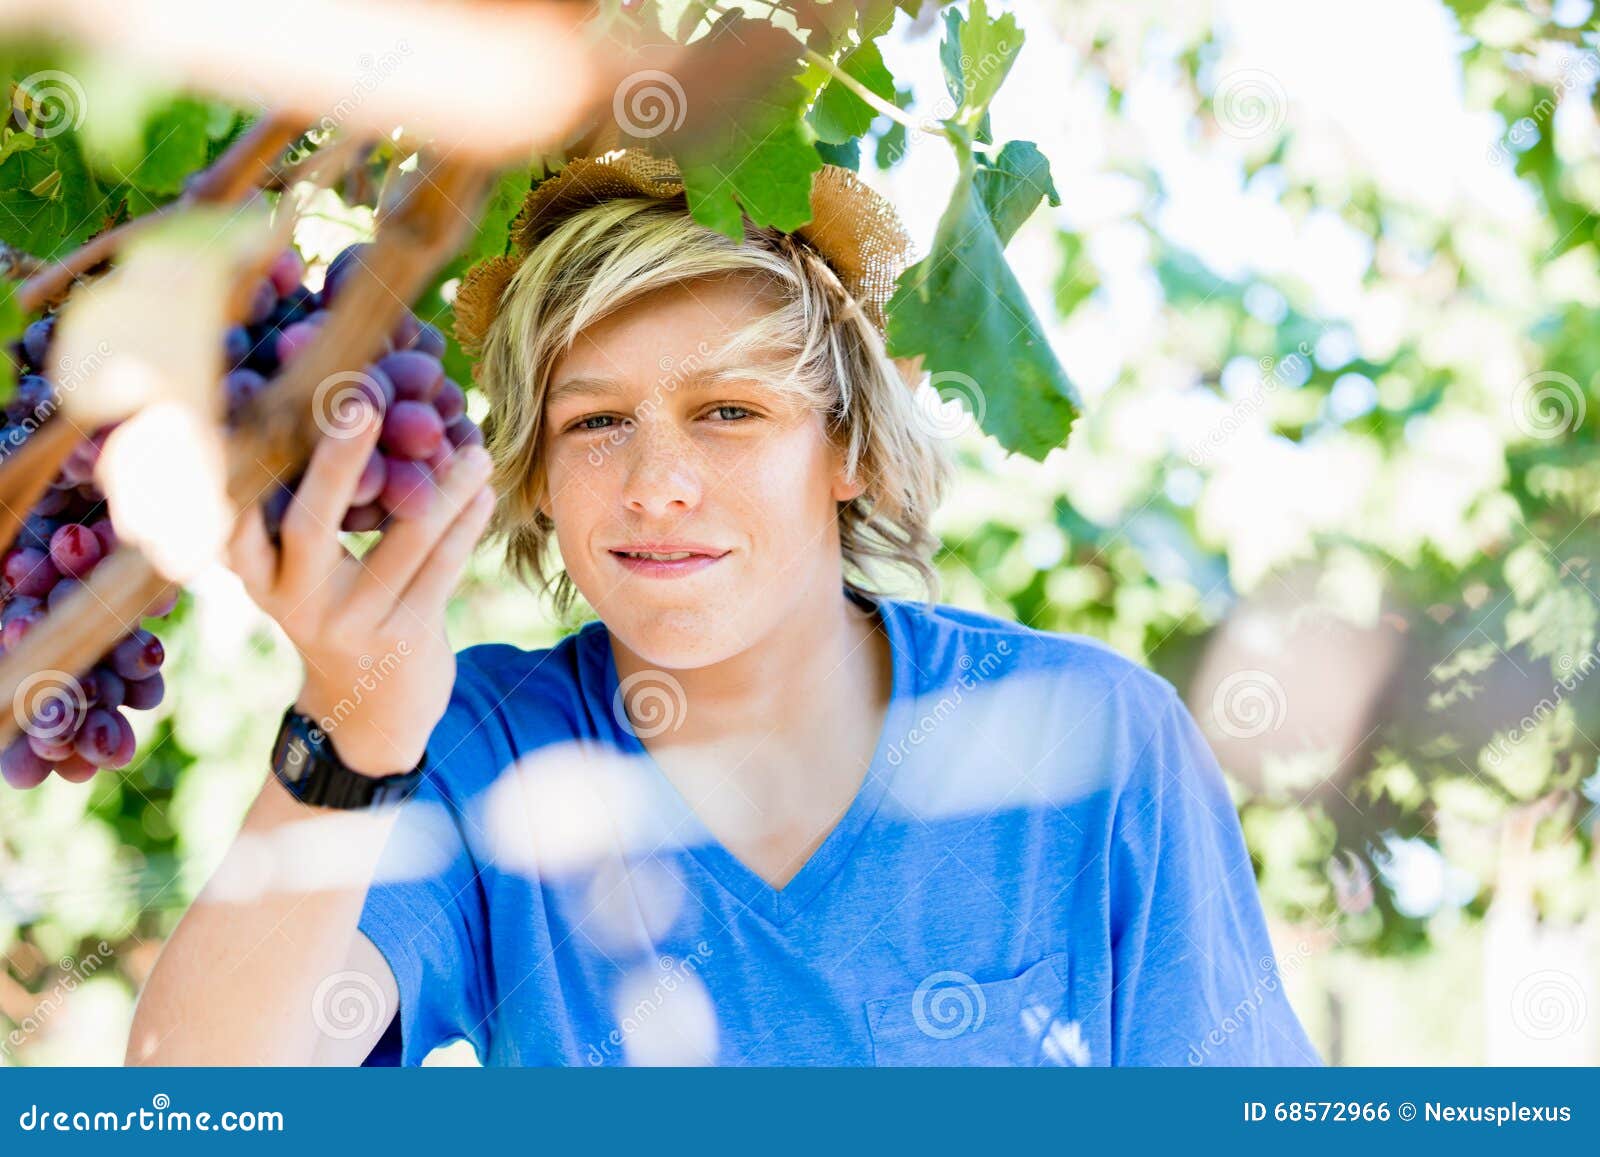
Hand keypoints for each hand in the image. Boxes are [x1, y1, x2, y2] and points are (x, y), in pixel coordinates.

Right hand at [225, 400, 494, 774]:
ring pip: (401, 543)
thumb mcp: (300, 575)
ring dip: (441, 488)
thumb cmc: (339, 614)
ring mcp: (348, 623)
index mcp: (258, 573)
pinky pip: (441, 571)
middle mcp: (293, 599)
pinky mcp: (402, 640)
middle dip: (338, 459)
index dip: (253, 462)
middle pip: (311, 521)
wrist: (369, 715)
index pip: (241, 513)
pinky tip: (484, 489)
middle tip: (363, 400)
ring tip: (471, 446)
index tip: (270, 401)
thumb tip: (337, 406)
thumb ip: (301, 512)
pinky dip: (465, 524)